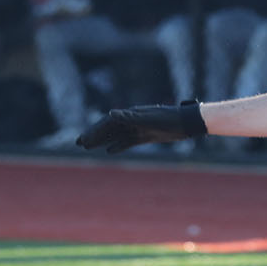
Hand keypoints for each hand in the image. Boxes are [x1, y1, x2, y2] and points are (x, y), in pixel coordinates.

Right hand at [76, 101, 208, 154]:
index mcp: (131, 114)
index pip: (108, 123)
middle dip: (94, 136)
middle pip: (109, 129)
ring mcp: (139, 128)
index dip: (94, 131)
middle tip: (79, 144)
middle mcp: (133, 120)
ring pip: (116, 135)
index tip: (83, 140)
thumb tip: (110, 114)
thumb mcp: (148, 120)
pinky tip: (109, 151)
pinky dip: (118, 146)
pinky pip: (128, 141)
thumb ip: (129, 118)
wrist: (187, 123)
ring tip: (89, 147)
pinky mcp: (147, 135)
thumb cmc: (169, 119)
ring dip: (102, 141)